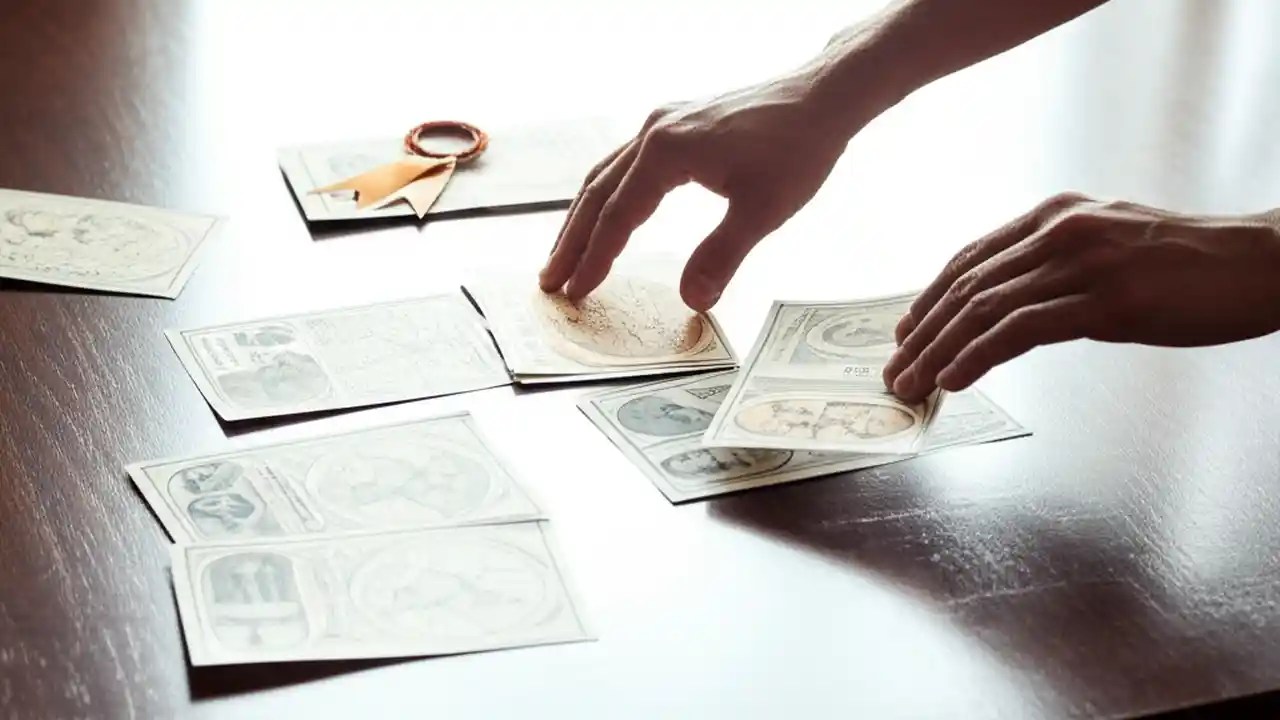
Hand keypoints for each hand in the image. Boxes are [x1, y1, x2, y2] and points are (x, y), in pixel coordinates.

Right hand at [538, 65, 867, 311]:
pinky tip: (608, 213)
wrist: (822, 97)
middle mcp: (653, 131)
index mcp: (666, 152)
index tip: (576, 292)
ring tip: (565, 255)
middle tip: (550, 281)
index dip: (595, 259)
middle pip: (597, 193)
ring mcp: (662, 123)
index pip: (618, 215)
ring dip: (583, 217)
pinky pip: (625, 163)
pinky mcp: (676, 123)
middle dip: (572, 241)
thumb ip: (722, 256)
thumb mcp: (763, 211)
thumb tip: (692, 301)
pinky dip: (608, 194)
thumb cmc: (798, 148)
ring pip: (606, 175)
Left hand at [883, 192, 1279, 400]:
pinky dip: (978, 356)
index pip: (970, 258)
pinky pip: (1021, 331)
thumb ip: (1059, 262)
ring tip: (911, 386)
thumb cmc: (1192, 261)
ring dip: (937, 352)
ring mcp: (1081, 263)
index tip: (905, 331)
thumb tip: (1014, 304)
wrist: (1265, 262)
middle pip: (966, 285)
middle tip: (894, 371)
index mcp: (1056, 214)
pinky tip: (954, 378)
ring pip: (983, 309)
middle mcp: (1060, 230)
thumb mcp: (1112, 244)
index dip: (929, 298)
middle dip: (921, 333)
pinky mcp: (1106, 301)